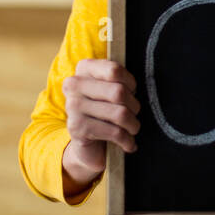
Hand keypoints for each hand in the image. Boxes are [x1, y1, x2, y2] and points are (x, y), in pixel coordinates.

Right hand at [62, 59, 140, 181]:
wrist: (90, 146)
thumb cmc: (108, 111)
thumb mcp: (114, 90)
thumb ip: (122, 80)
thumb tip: (142, 82)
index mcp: (84, 68)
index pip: (114, 70)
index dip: (130, 83)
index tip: (133, 92)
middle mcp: (74, 84)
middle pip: (118, 92)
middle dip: (134, 106)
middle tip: (134, 114)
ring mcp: (73, 106)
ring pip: (119, 114)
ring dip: (132, 125)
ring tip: (132, 129)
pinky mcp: (77, 128)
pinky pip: (114, 132)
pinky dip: (127, 140)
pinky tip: (129, 144)